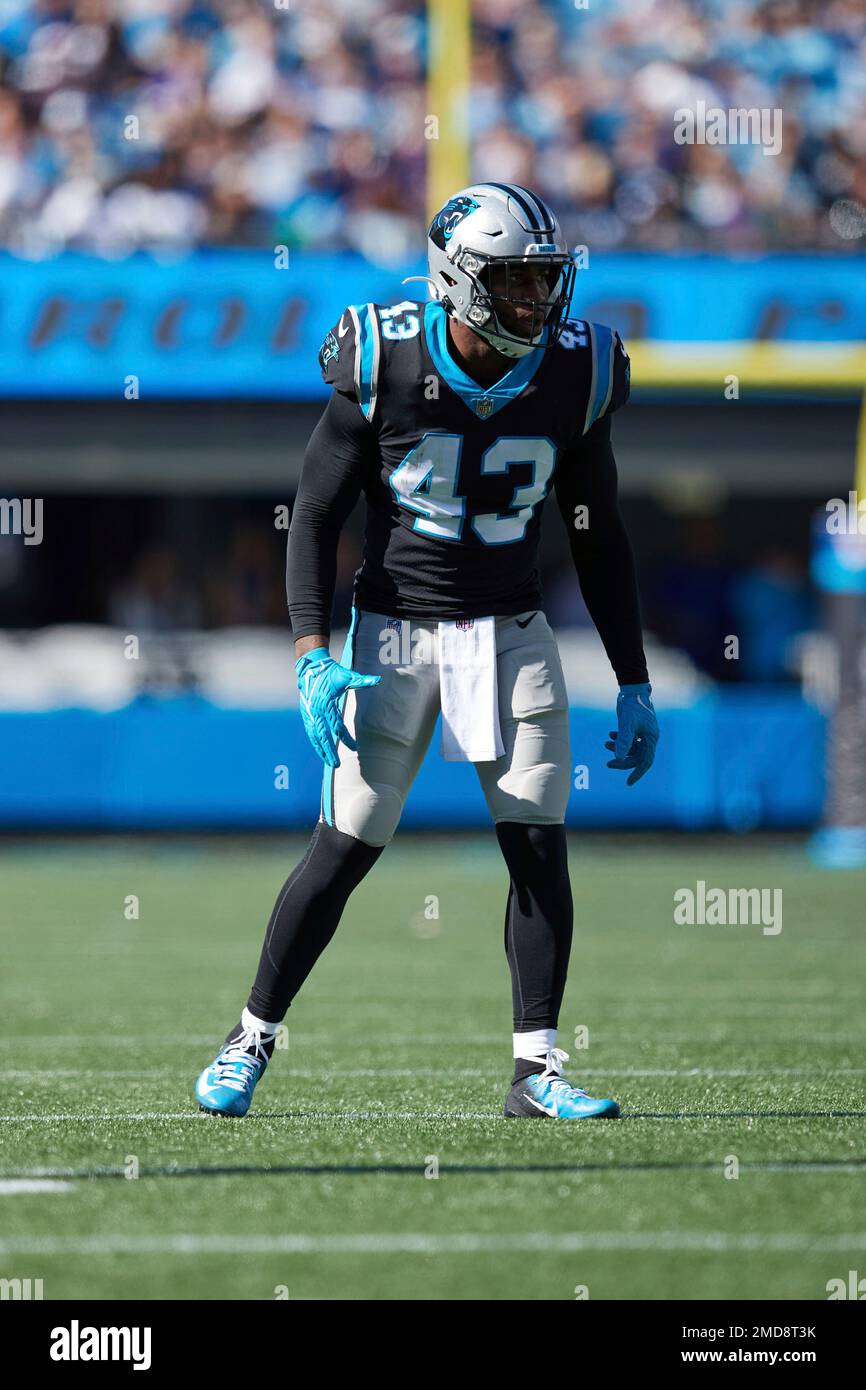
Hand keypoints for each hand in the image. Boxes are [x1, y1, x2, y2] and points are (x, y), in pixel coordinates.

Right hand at [296, 647, 379, 767]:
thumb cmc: (331, 672)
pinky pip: (310, 731)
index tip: (355, 747)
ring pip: (314, 736)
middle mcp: (315, 711)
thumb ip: (362, 680)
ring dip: (321, 750)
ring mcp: (309, 713)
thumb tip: (378, 680)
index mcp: (326, 704)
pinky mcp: (306, 714)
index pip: (337, 726)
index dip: (346, 738)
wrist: (311, 668)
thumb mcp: (347, 676)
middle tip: (336, 765)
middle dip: (329, 751)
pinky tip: (320, 750)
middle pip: (322, 736)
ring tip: (329, 762)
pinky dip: (315, 742)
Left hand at [605, 681, 658, 785]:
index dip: (638, 773)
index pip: (646, 761)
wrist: (632, 689)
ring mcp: (643, 733)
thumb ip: (623, 740)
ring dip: (618, 748)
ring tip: (605, 743)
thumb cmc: (632, 705)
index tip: (628, 783)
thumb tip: (618, 758)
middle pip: (636, 757)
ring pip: (631, 749)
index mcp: (651, 738)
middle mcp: (649, 738)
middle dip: (622, 760)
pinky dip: (619, 740)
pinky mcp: (636, 728)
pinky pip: (628, 740)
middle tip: (608, 764)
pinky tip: (610, 734)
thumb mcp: (626, 723)